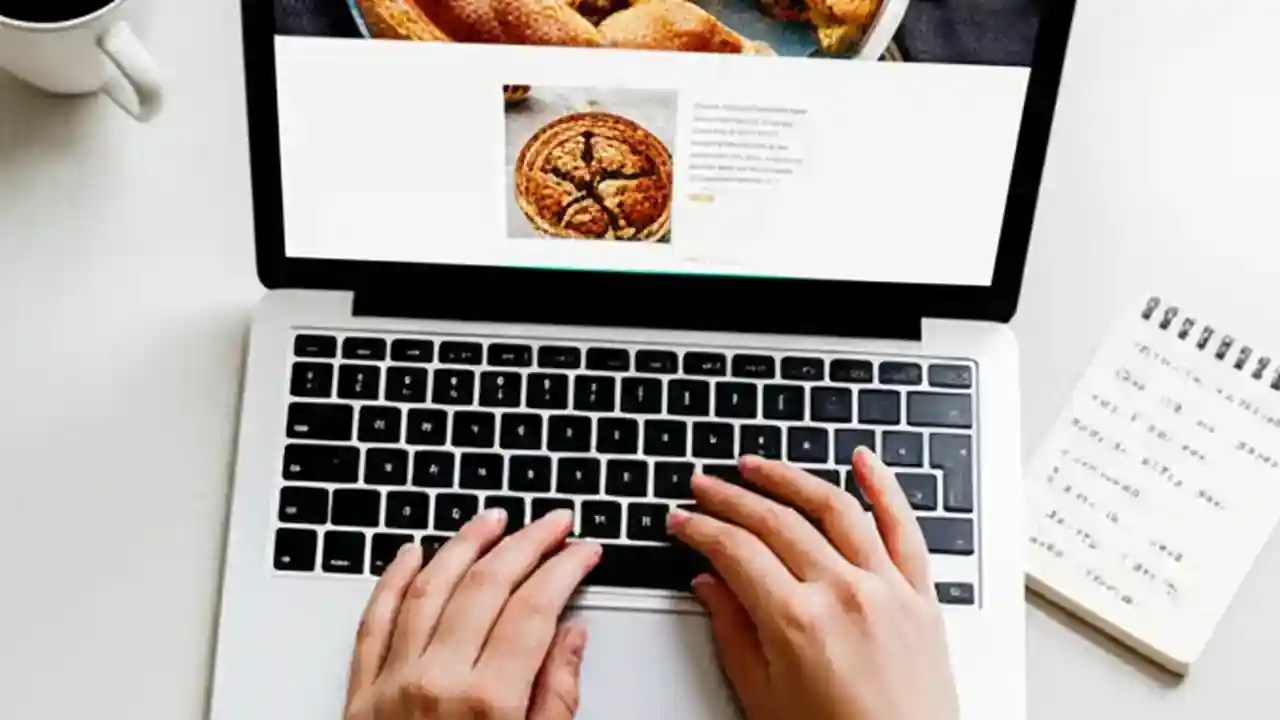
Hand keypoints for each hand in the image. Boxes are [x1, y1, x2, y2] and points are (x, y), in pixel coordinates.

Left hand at [345, 508, 601, 719]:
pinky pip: (373, 618)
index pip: (535, 606)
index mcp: (487, 702)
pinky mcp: (358, 694)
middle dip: (526, 542)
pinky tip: (411, 553)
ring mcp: (391, 683)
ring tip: (490, 520)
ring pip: (428, 585)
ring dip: (462, 544)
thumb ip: (554, 698)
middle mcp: (436, 682)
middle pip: (486, 583)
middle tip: (552, 523)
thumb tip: (569, 638)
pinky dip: (392, 578)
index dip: (564, 568)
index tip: (583, 550)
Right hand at [669, 448, 959, 719]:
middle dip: (730, 497)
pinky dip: (885, 487)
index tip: (682, 519)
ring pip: (833, 507)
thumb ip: (732, 632)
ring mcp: (886, 587)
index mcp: (797, 622)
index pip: (735, 550)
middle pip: (775, 521)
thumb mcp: (764, 698)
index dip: (701, 528)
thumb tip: (708, 585)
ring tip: (757, 465)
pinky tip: (864, 459)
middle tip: (704, 485)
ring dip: (789, 478)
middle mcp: (842, 593)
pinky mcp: (920, 594)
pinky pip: (904, 527)